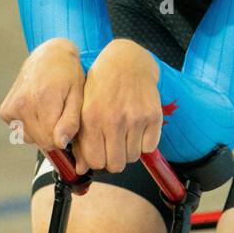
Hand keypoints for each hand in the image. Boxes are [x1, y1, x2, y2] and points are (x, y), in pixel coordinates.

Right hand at [0, 38, 85, 152]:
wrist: (49, 56)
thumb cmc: (68, 76)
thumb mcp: (78, 97)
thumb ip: (70, 122)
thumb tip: (60, 143)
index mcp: (44, 100)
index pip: (51, 140)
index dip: (63, 138)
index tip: (68, 126)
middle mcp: (23, 104)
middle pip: (40, 141)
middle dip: (53, 135)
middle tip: (59, 116)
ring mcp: (12, 107)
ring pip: (29, 138)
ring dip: (40, 130)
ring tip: (48, 110)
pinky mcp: (5, 110)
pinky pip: (19, 130)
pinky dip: (29, 125)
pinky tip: (37, 109)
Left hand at [76, 39, 163, 173]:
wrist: (127, 62)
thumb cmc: (101, 87)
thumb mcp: (83, 109)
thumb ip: (80, 141)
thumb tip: (80, 171)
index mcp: (91, 118)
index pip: (95, 161)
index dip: (98, 161)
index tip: (100, 153)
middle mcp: (114, 120)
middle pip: (116, 165)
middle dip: (114, 160)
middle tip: (113, 147)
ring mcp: (136, 119)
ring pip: (133, 158)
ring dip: (129, 151)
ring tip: (125, 134)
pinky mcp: (153, 117)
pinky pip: (149, 148)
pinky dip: (144, 144)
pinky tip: (137, 129)